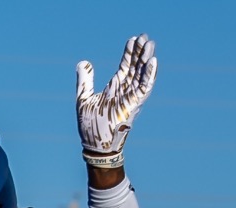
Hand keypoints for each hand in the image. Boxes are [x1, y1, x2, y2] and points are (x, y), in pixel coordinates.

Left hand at [76, 34, 156, 166]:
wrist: (94, 144)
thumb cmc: (90, 124)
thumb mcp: (83, 98)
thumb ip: (85, 80)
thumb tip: (83, 62)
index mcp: (114, 88)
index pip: (125, 66)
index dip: (129, 53)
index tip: (133, 39)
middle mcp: (125, 91)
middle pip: (135, 67)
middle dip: (140, 52)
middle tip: (145, 36)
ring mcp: (131, 97)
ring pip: (141, 74)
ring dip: (146, 60)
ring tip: (150, 44)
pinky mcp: (134, 105)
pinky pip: (145, 88)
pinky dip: (149, 75)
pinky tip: (152, 62)